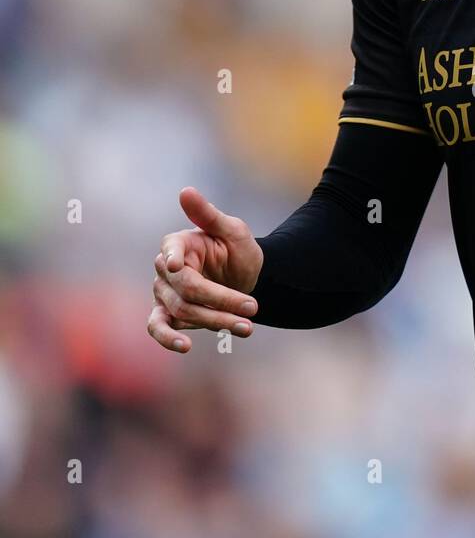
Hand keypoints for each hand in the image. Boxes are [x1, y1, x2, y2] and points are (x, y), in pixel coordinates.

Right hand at [147, 187, 263, 352]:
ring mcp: (164, 293)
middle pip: (186, 289)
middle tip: (253, 308)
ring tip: (247, 328)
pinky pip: (159, 327)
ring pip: (182, 311)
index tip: (175, 265)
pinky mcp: (167, 314)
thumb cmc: (237, 248)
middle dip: (221, 300)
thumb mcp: (233, 230)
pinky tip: (185, 347)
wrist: (246, 276)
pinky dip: (168, 339)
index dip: (173, 258)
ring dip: (216, 321)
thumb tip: (185, 190)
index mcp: (177, 243)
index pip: (171, 251)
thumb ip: (209, 215)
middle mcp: (164, 269)